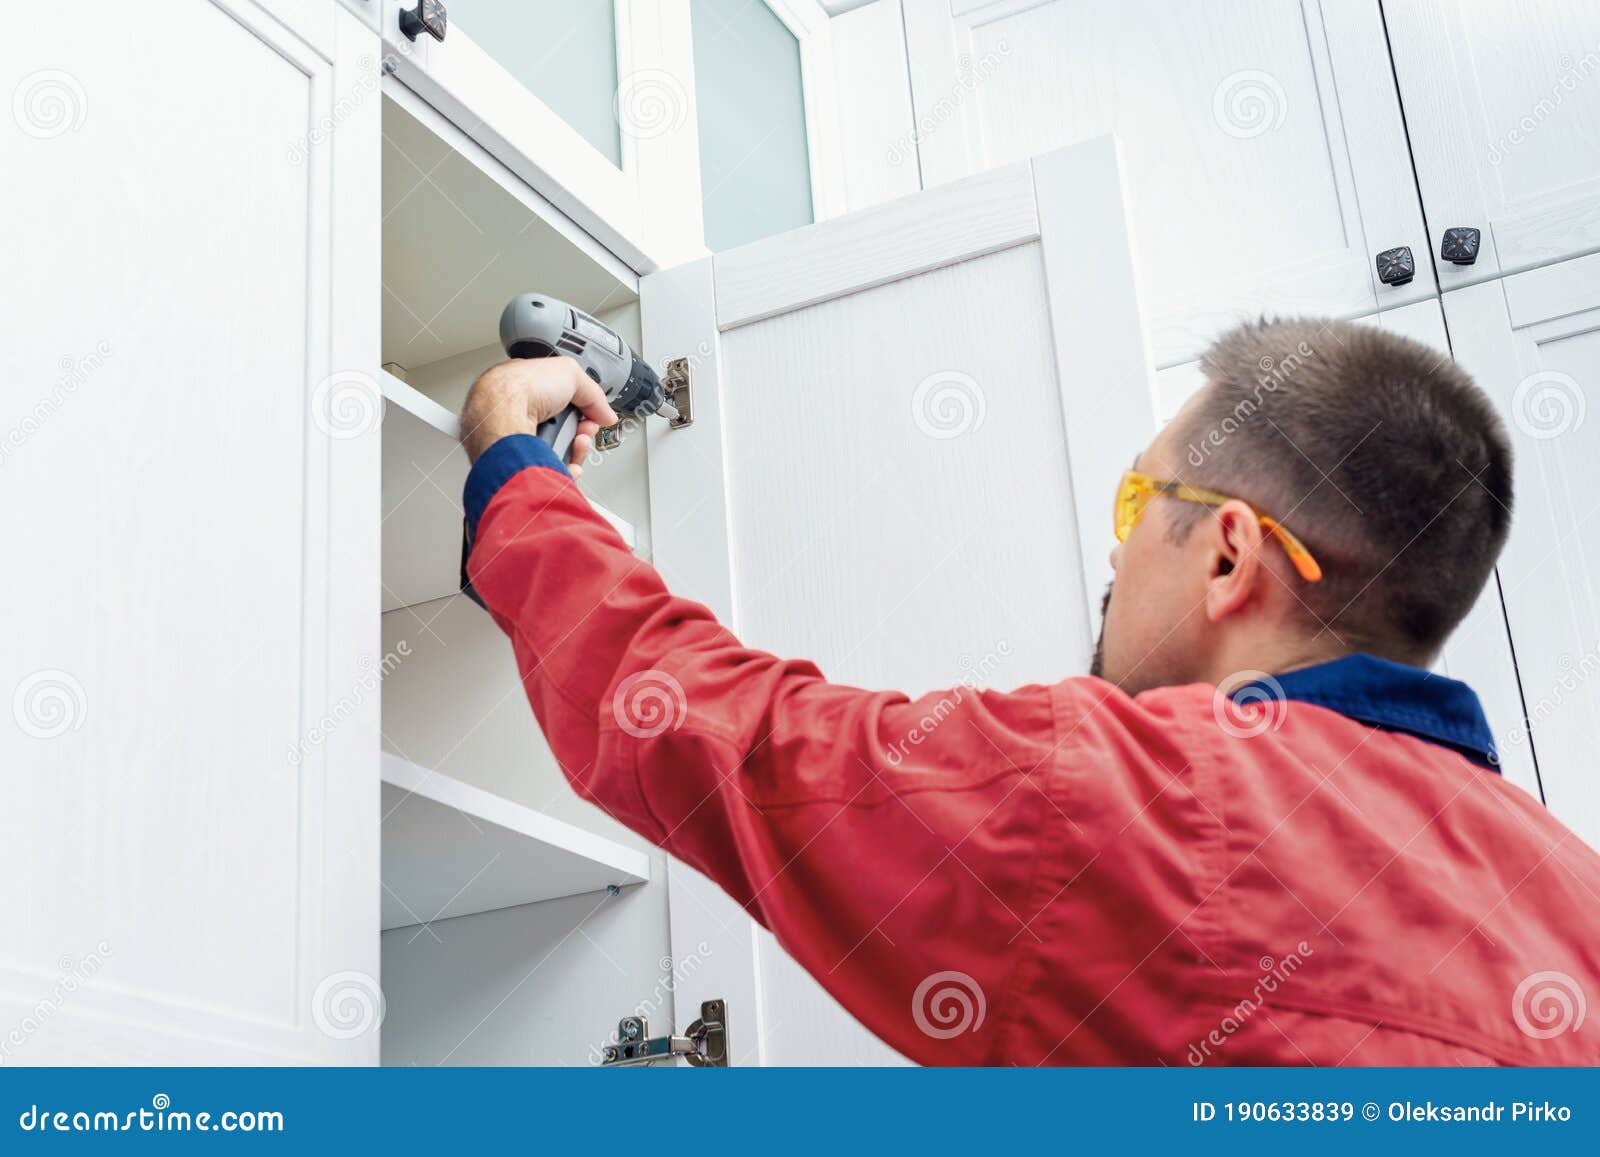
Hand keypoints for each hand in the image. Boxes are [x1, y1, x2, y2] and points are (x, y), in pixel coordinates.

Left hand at [460, 357, 618, 473]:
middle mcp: (520, 417)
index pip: (560, 403)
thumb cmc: (519, 388)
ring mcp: (520, 443)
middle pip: (563, 430)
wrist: (502, 416)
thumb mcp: (569, 373)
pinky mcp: (522, 465)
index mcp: (525, 391)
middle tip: (583, 429)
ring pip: (559, 452)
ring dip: (575, 449)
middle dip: (581, 431)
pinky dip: (566, 468)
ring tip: (576, 441)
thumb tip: (606, 413)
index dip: (580, 409)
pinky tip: (568, 460)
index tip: (591, 413)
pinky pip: (551, 471)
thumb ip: (593, 394)